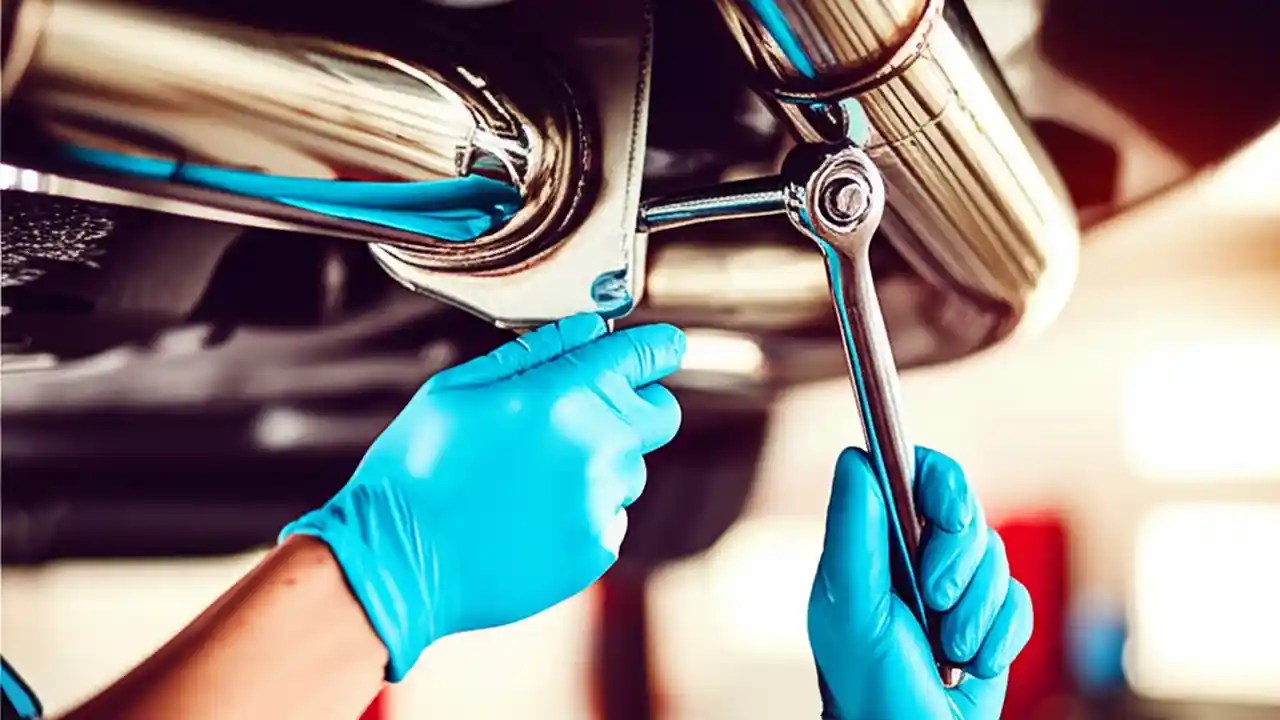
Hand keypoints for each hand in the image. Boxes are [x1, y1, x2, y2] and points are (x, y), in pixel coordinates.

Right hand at [282, 313, 685, 679]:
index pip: (641, 356)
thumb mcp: (457, 390)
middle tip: (589, 415)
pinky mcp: (595, 548)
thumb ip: (534, 354)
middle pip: (660, 413)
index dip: (659, 347)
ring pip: (632, 468)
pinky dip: (584, 511)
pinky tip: (531, 515)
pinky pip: (611, 516)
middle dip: (636, 405)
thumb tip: (588, 330)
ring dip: (600, 464)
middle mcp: (594, 447)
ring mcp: (599, 502)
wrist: (395, 562)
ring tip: (532, 479)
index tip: (668, 347)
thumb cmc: (415, 472)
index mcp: (559, 396)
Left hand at [808, 447, 1033, 718]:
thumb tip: (856, 462)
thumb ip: (853, 534)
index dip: (941, 482)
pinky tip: (973, 663)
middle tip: (934, 598)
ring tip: (947, 647)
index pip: (911, 470)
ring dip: (977, 609)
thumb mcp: (853, 609)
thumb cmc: (869, 685)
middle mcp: (912, 555)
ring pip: (997, 555)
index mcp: (871, 542)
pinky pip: (1021, 600)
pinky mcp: (990, 616)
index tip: (950, 516)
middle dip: (960, 560)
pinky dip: (1002, 635)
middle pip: (964, 509)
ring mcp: (954, 585)